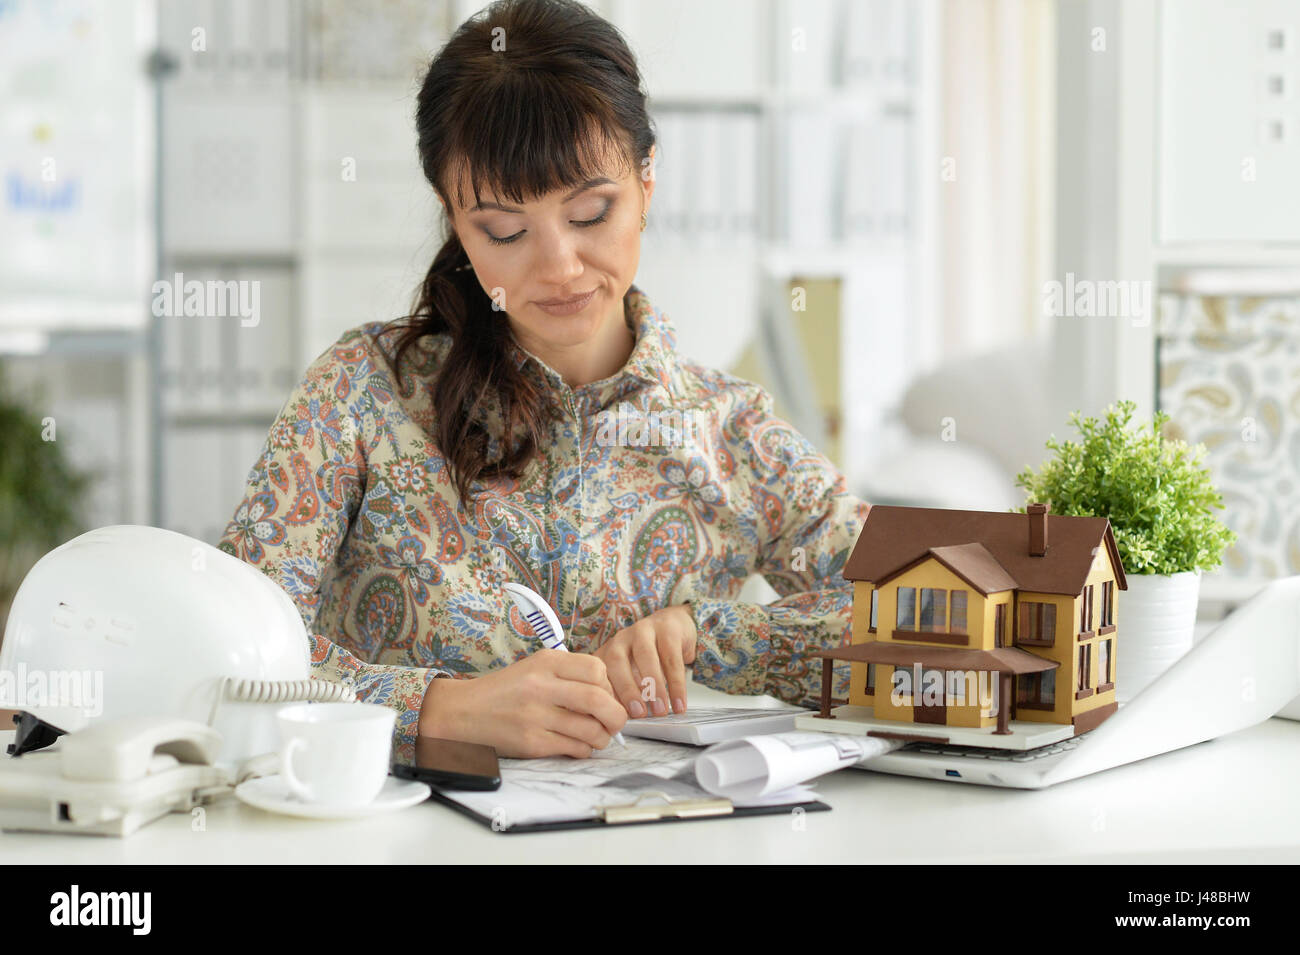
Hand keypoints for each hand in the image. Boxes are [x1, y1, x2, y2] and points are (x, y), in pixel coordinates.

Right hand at [417, 650, 627, 757]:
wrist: (465, 711)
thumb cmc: (506, 690)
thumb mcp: (535, 667)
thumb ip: (569, 674)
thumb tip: (609, 695)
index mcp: (545, 662)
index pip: (596, 668)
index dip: (609, 685)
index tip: (607, 695)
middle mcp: (541, 686)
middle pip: (598, 700)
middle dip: (616, 715)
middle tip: (616, 722)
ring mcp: (535, 716)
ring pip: (590, 730)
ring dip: (602, 737)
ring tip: (598, 736)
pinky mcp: (531, 743)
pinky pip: (574, 748)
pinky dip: (584, 749)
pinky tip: (577, 745)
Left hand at [592, 604, 697, 718]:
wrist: (674, 625)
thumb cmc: (650, 656)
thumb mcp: (631, 673)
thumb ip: (624, 693)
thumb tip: (620, 722)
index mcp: (607, 652)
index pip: (598, 675)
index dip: (605, 698)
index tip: (615, 721)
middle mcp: (621, 639)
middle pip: (617, 661)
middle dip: (626, 689)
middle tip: (638, 714)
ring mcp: (644, 631)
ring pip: (646, 657)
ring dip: (653, 687)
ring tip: (661, 711)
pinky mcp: (668, 630)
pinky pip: (672, 659)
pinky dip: (676, 684)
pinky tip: (679, 703)